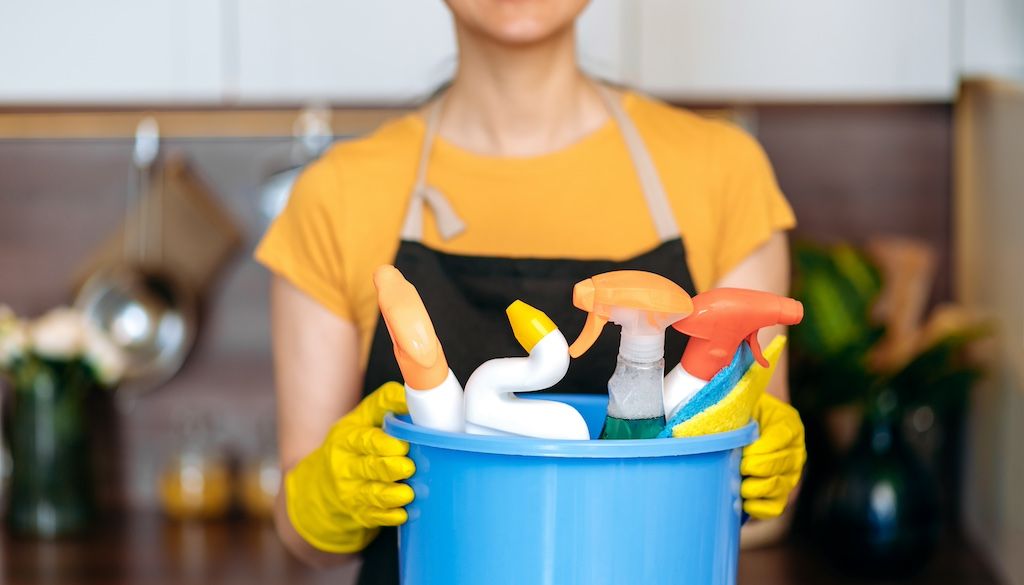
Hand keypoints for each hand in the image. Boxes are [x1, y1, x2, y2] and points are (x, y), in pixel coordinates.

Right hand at [284, 382, 415, 552]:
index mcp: (347, 439)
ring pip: (372, 494)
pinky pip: (373, 516)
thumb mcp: (360, 420)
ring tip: (408, 493)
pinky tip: (402, 513)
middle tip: (408, 466)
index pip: (364, 440)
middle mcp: (345, 466)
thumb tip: (410, 392)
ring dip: (391, 495)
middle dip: (389, 468)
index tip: (402, 444)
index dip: (383, 443)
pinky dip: (388, 516)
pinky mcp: (358, 513)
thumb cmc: (350, 447)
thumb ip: (384, 403)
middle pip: (369, 467)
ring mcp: (350, 492)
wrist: (317, 488)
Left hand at [740, 393, 805, 518]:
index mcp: (789, 425)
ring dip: (753, 487)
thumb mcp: (744, 405)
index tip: (744, 450)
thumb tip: (721, 431)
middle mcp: (796, 451)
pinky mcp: (782, 494)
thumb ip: (739, 411)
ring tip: (737, 482)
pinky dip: (757, 508)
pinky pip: (774, 508)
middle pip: (779, 464)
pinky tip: (742, 500)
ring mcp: (791, 475)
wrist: (748, 426)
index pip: (782, 436)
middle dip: (754, 467)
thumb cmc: (743, 414)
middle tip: (737, 466)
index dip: (761, 447)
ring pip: (777, 487)